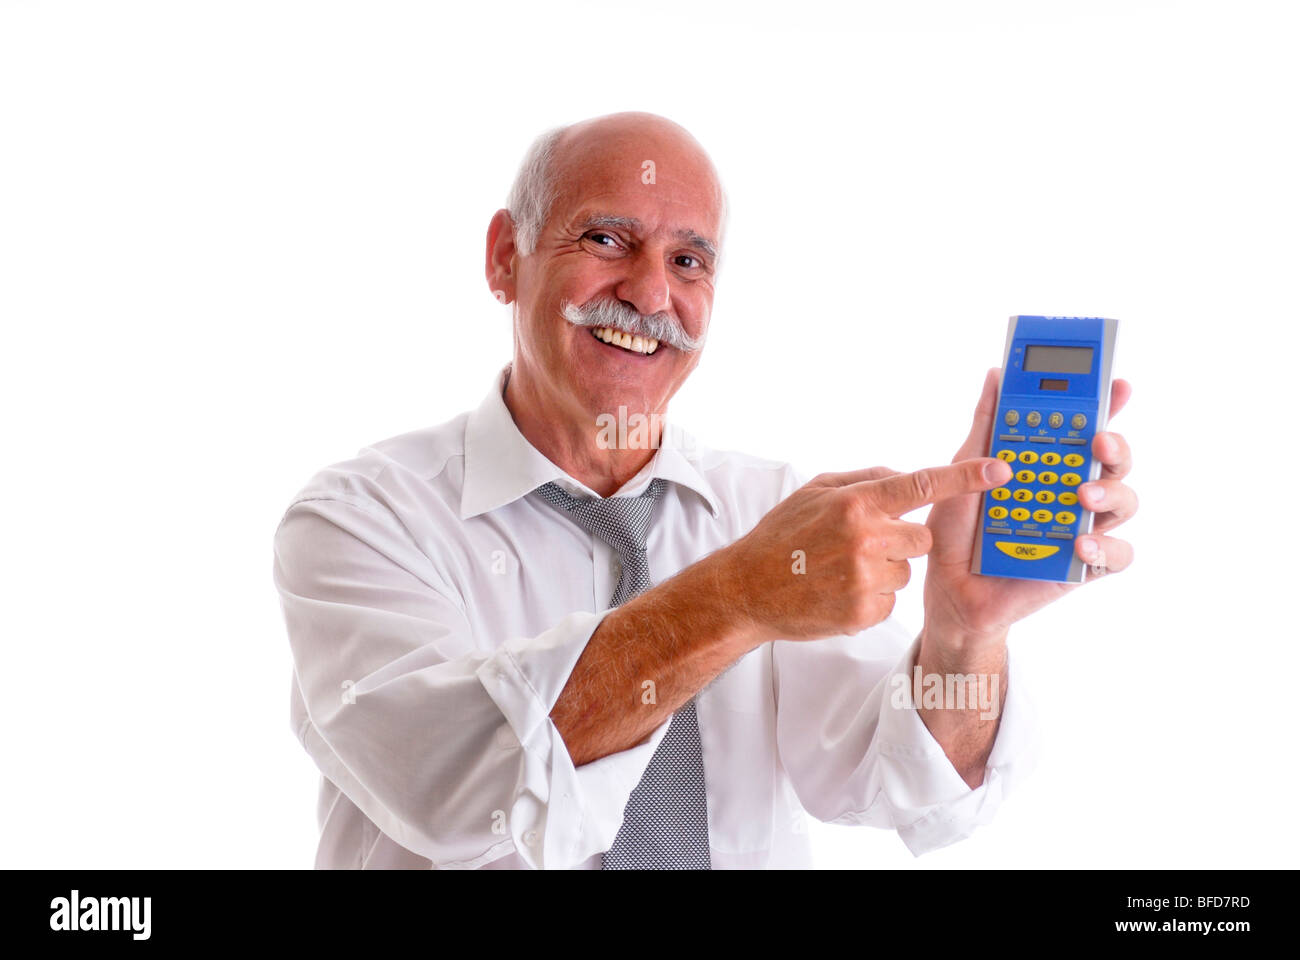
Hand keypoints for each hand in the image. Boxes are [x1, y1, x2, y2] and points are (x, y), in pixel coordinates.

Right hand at [722, 459, 1010, 642]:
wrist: (746, 590)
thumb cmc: (780, 536)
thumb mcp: (814, 491)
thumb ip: (865, 480)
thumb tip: (907, 477)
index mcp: (856, 502)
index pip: (923, 484)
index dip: (966, 477)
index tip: (1001, 470)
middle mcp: (866, 537)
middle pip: (922, 538)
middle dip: (901, 541)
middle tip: (860, 546)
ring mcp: (866, 578)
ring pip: (907, 572)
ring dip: (885, 571)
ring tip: (842, 572)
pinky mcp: (865, 611)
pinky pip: (892, 601)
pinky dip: (872, 598)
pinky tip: (839, 593)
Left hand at [922, 368, 1137, 655]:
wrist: (948, 591)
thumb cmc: (958, 530)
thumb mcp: (962, 472)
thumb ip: (984, 426)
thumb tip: (997, 374)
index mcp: (1048, 464)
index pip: (1085, 428)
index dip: (1106, 403)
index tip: (1116, 383)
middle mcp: (1071, 491)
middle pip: (1114, 461)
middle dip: (1115, 446)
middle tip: (1099, 442)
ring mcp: (1081, 527)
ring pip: (1124, 502)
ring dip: (1111, 493)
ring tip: (1082, 495)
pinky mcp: (1082, 567)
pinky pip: (1115, 556)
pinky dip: (1106, 547)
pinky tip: (1081, 543)